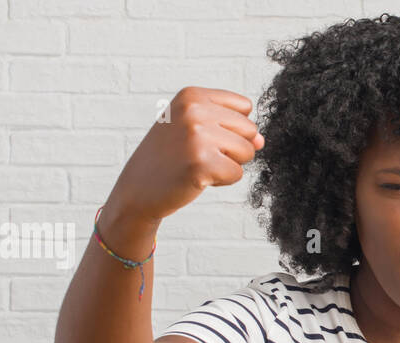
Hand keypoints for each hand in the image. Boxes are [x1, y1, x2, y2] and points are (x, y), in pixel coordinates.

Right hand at [107, 85, 264, 225]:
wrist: (138, 188)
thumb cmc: (170, 157)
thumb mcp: (196, 129)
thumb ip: (232, 127)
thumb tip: (261, 141)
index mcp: (192, 95)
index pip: (244, 106)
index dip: (232, 127)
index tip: (203, 136)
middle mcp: (194, 110)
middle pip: (250, 130)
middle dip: (233, 148)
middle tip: (200, 154)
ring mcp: (198, 136)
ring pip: (247, 152)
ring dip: (228, 164)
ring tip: (199, 164)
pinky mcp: (202, 163)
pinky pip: (237, 173)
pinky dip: (222, 181)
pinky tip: (198, 178)